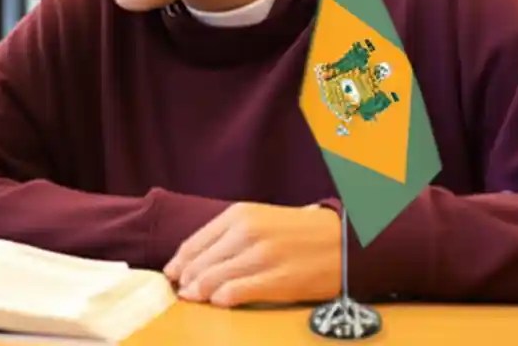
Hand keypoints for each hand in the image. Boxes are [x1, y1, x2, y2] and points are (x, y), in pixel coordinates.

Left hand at [163, 202, 339, 307]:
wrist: (346, 240)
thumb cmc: (299, 232)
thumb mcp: (260, 220)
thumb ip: (227, 235)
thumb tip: (193, 260)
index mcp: (239, 215)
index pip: (194, 243)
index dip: (179, 263)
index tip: (172, 275)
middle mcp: (247, 232)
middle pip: (201, 263)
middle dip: (187, 281)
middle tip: (182, 292)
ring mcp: (262, 256)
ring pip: (214, 279)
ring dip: (200, 293)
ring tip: (195, 300)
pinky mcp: (278, 279)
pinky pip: (237, 292)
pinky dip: (222, 299)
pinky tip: (219, 302)